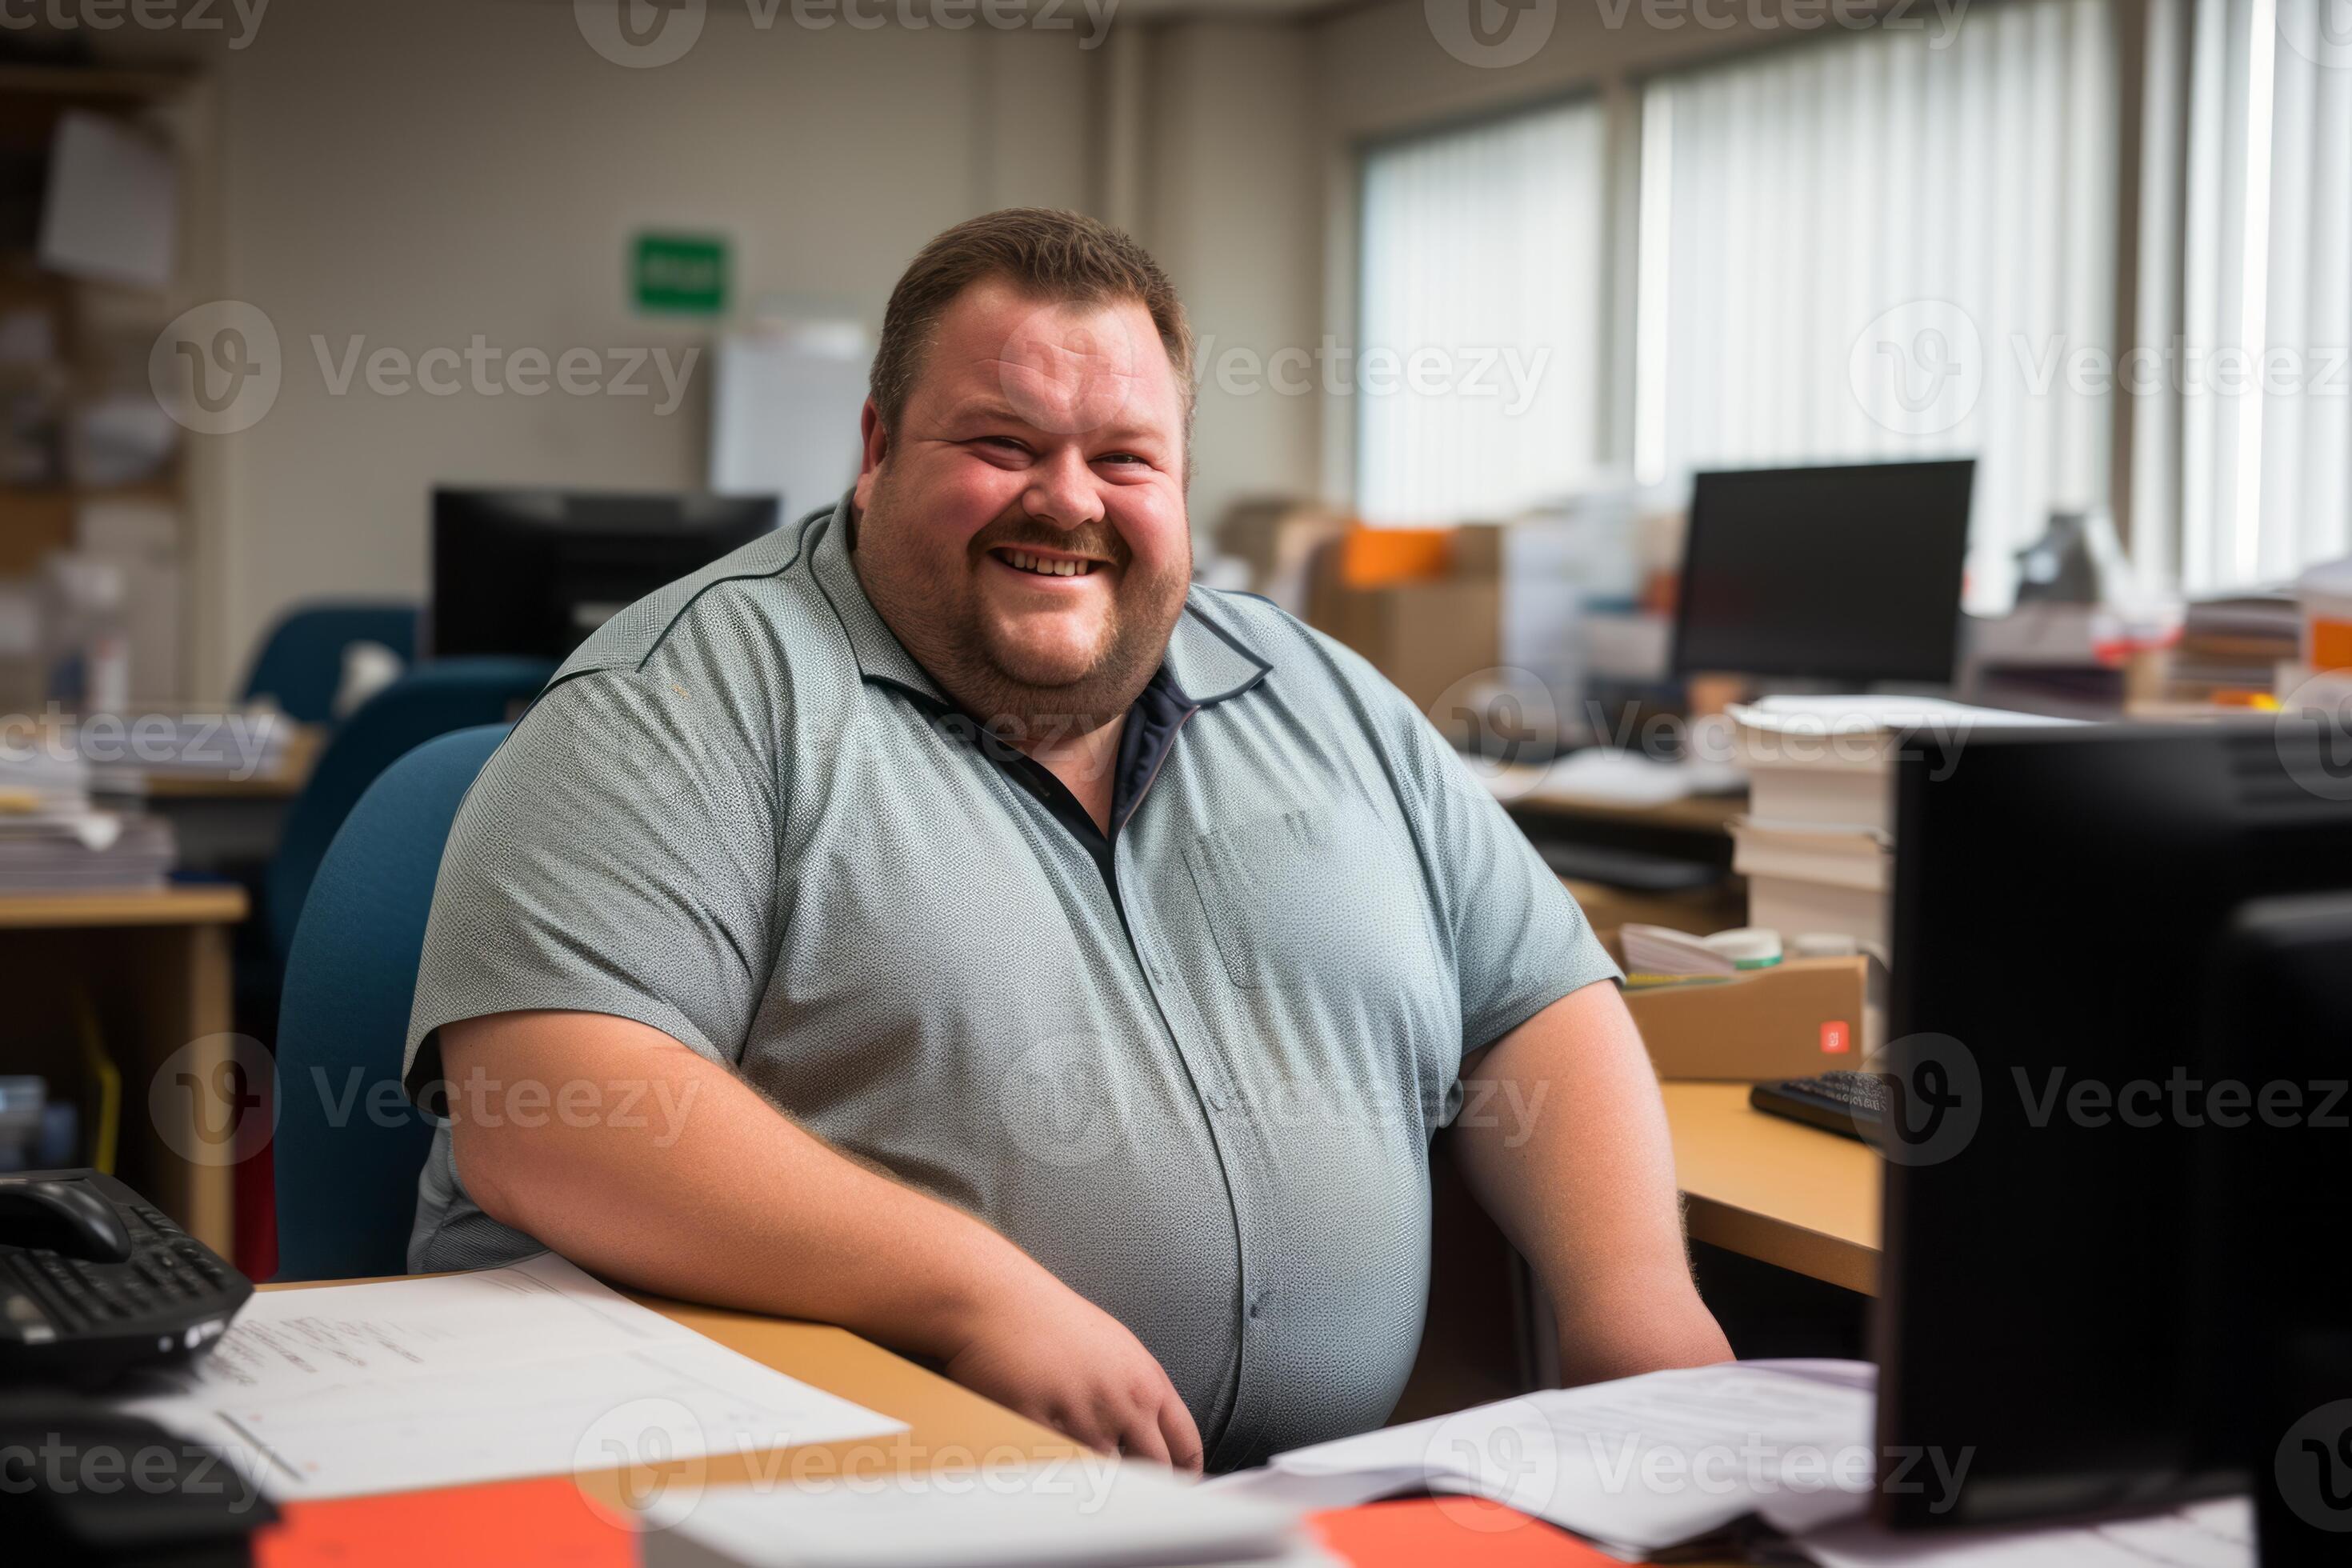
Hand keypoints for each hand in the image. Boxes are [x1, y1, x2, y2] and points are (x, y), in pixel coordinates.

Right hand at [942, 1274, 1203, 1472]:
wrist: (997, 1299)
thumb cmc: (1048, 1317)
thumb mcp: (1113, 1347)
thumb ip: (1136, 1393)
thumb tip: (1149, 1433)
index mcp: (1146, 1380)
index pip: (1184, 1444)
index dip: (1184, 1474)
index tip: (1178, 1486)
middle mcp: (1121, 1401)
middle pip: (1152, 1468)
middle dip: (1145, 1485)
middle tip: (1132, 1494)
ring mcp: (1081, 1417)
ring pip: (1104, 1475)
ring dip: (1093, 1477)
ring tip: (1076, 1468)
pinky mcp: (1041, 1429)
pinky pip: (1057, 1469)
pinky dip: (1054, 1473)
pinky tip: (1045, 1459)